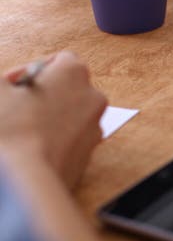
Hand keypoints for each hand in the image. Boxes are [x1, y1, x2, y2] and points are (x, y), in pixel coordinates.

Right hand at [0, 52, 106, 188]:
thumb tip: (14, 84)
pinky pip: (71, 138)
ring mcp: (94, 125)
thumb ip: (9, 79)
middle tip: (16, 107)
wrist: (25, 179)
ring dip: (49, 117)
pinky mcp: (90, 152)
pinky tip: (33, 147)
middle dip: (43, 95)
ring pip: (69, 114)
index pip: (58, 60)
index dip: (32, 71)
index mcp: (74, 72)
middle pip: (66, 88)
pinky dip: (55, 138)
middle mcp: (92, 95)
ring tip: (22, 130)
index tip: (15, 85)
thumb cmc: (9, 128)